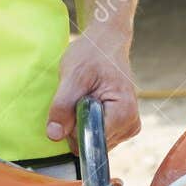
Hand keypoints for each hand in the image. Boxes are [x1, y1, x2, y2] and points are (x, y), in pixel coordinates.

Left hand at [46, 32, 140, 151]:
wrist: (106, 42)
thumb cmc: (92, 54)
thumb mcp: (72, 76)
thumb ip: (63, 106)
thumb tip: (54, 135)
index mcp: (124, 113)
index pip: (92, 141)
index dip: (75, 128)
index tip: (74, 103)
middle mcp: (130, 124)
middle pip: (92, 143)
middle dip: (78, 124)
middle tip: (80, 96)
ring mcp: (128, 126)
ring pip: (93, 141)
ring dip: (82, 121)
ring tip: (86, 96)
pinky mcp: (122, 125)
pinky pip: (96, 135)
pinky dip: (87, 121)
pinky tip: (91, 101)